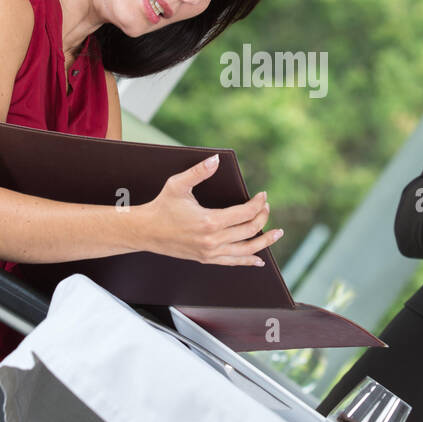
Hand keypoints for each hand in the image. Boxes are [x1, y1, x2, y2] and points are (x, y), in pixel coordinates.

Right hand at [144, 155, 282, 265]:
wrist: (146, 232)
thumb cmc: (162, 206)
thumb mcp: (178, 185)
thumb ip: (198, 172)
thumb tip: (215, 159)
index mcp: (210, 221)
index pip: (245, 214)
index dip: (258, 204)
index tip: (263, 195)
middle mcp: (213, 240)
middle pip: (249, 230)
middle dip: (262, 217)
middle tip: (266, 207)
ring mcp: (210, 253)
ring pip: (246, 250)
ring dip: (264, 241)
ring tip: (277, 233)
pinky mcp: (206, 259)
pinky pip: (233, 262)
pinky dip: (248, 261)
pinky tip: (259, 260)